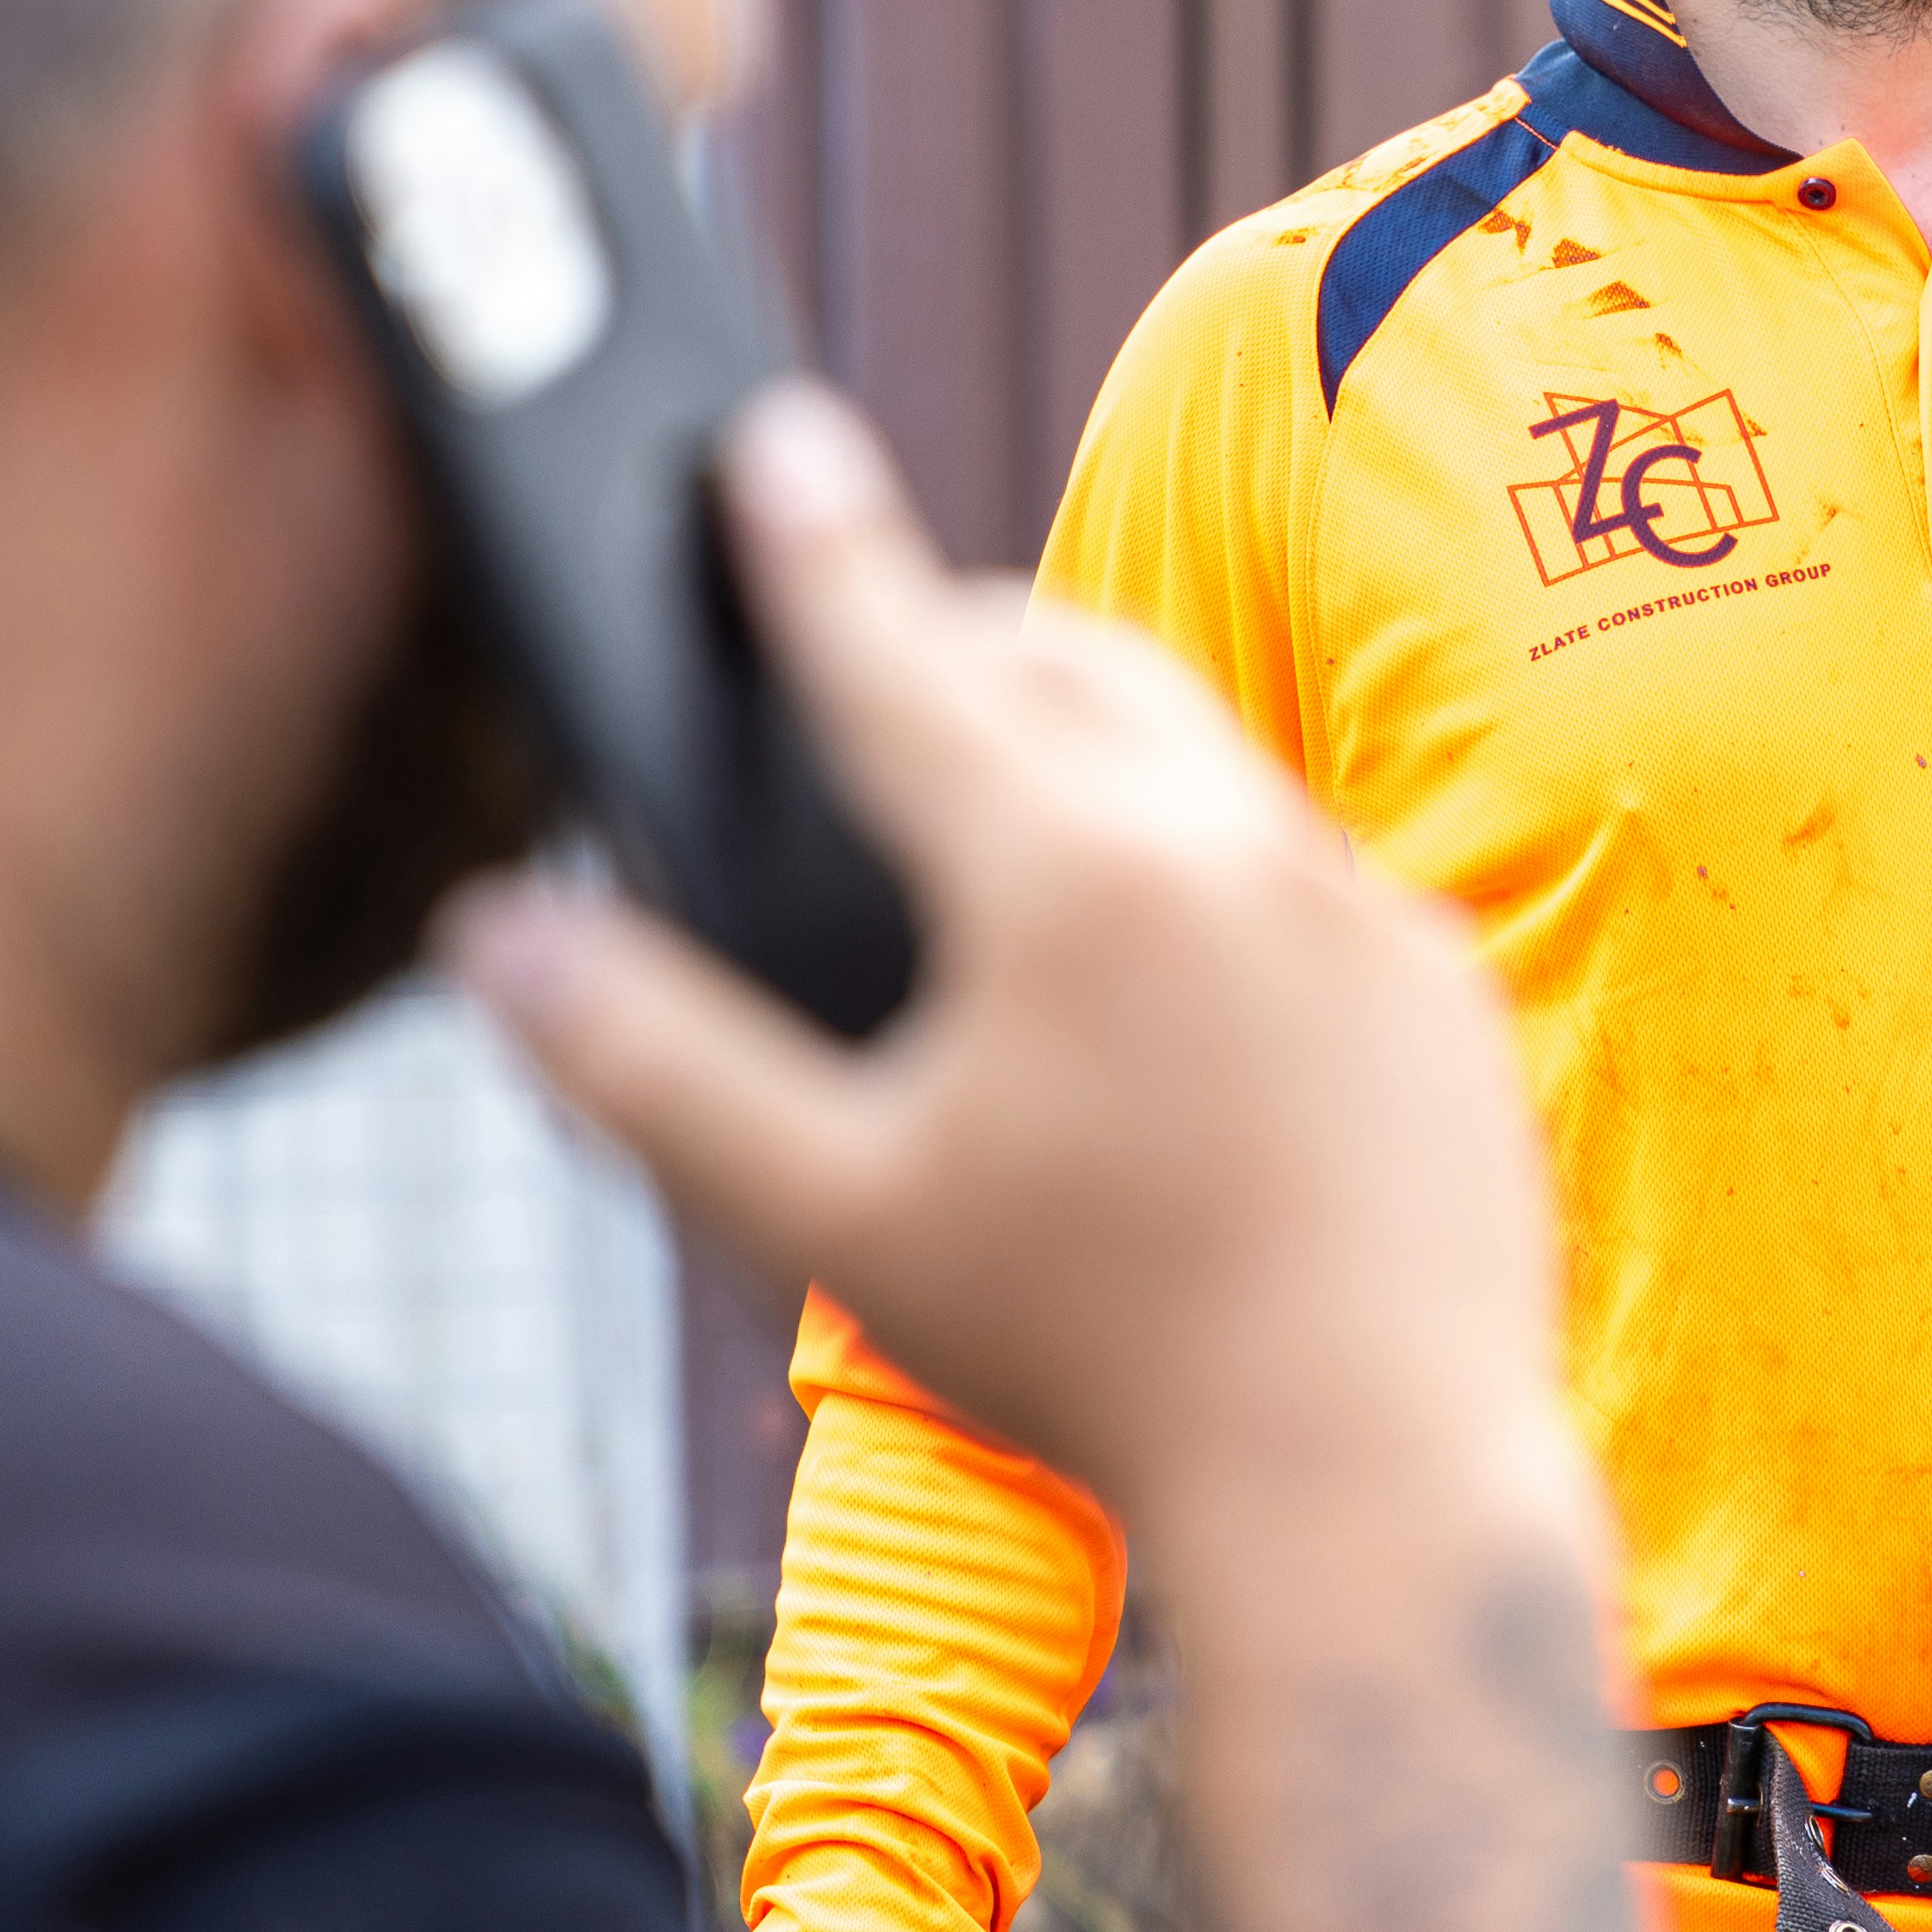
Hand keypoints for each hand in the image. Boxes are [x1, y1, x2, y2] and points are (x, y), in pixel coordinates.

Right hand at [451, 384, 1586, 1548]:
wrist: (1380, 1492)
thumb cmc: (1096, 1365)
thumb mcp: (833, 1218)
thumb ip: (648, 1064)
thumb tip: (492, 936)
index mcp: (1068, 874)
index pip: (899, 656)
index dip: (812, 545)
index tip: (771, 439)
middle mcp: (1234, 848)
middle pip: (1067, 665)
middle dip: (959, 636)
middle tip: (875, 651)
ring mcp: (1360, 910)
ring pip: (1200, 763)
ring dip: (1093, 757)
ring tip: (1005, 812)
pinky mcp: (1440, 986)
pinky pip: (1305, 882)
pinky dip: (1213, 887)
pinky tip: (1166, 983)